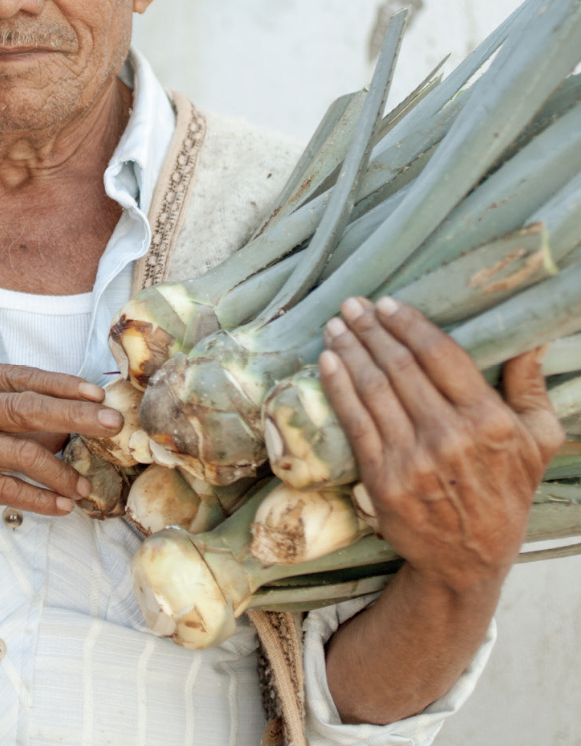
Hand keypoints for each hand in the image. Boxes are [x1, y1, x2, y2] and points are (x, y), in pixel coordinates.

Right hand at [0, 356, 123, 527]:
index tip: (98, 393)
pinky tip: (60, 506)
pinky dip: (38, 498)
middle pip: (29, 407)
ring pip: (22, 452)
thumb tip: (58, 412)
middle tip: (114, 425)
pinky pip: (5, 489)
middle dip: (79, 416)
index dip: (65, 384)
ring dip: (62, 470)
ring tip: (85, 483)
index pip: (22, 375)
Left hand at [318, 296, 564, 592]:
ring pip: (373, 389)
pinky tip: (327, 362)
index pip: (440, 356)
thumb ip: (530, 386)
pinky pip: (354, 421)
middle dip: (372, 329)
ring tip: (336, 326)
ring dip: (350, 351)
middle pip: (400, 367)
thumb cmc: (505, 491)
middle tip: (352, 304)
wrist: (468, 560)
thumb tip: (530, 335)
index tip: (388, 303)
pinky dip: (337, 386)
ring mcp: (413, 459)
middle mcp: (449, 437)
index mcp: (488, 421)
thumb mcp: (535, 441)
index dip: (408, 325)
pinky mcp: (382, 479)